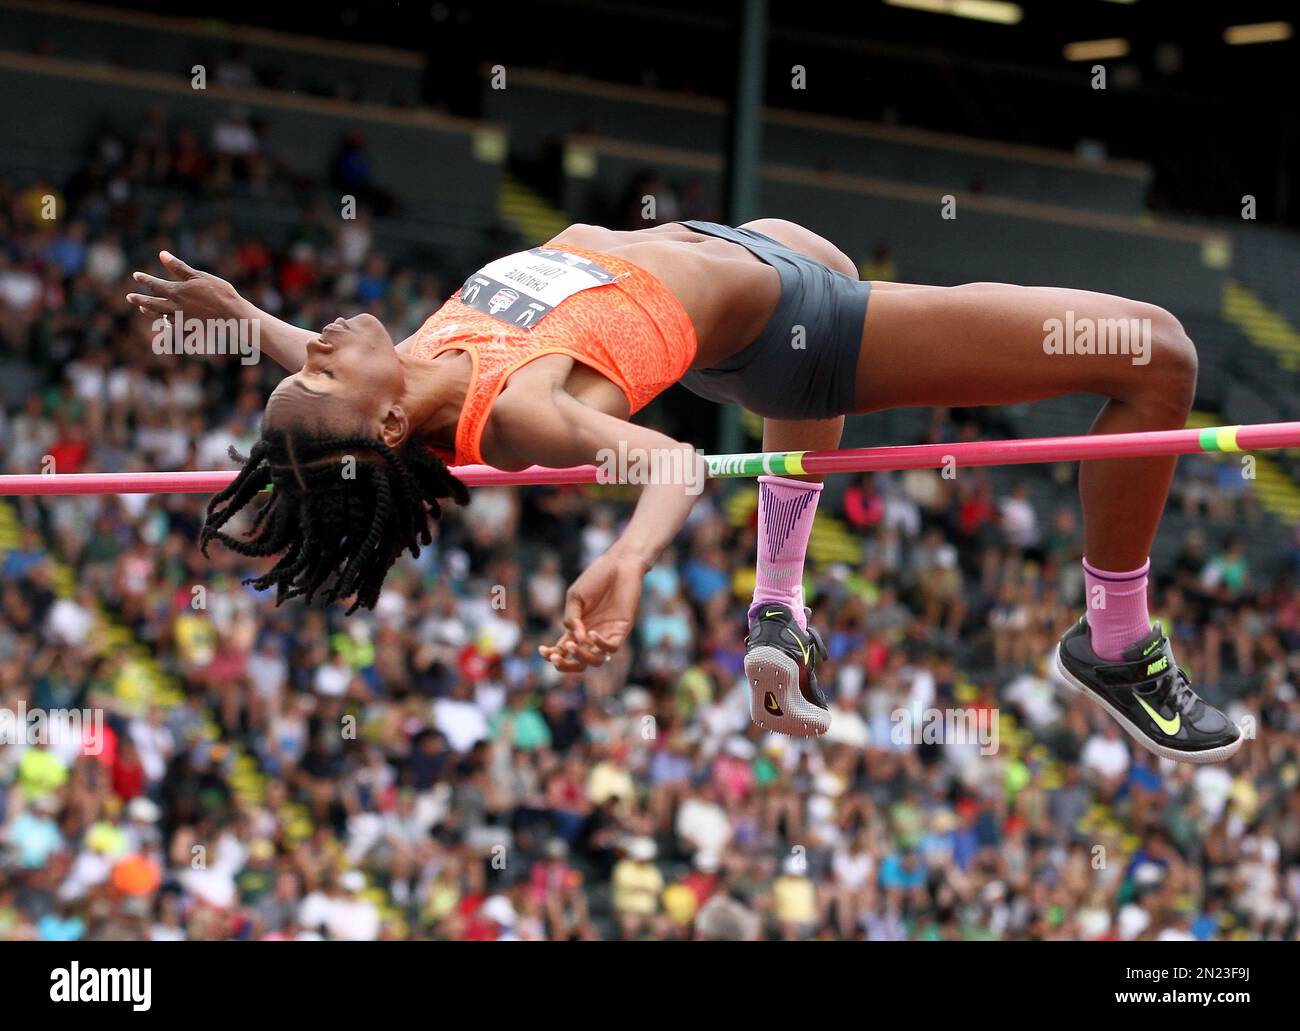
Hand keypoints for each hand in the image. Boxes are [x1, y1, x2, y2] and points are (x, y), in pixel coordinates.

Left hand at [126, 251, 240, 321]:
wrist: (232, 314)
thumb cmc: (219, 292)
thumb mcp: (199, 276)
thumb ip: (179, 267)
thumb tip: (162, 254)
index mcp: (177, 292)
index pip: (155, 284)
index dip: (144, 279)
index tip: (136, 275)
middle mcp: (175, 307)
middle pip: (152, 303)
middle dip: (140, 299)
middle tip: (129, 297)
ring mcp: (182, 320)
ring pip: (160, 316)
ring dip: (149, 312)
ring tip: (142, 309)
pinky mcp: (190, 328)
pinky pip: (173, 330)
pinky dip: (165, 330)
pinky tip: (162, 329)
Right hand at [539, 551, 646, 672]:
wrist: (620, 564)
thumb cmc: (596, 578)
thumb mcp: (576, 597)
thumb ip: (571, 618)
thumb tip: (575, 639)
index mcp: (577, 628)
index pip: (563, 649)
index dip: (552, 654)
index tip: (542, 651)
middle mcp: (591, 635)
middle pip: (578, 662)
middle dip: (565, 665)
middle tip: (555, 657)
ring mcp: (606, 634)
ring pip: (595, 660)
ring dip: (582, 656)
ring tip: (572, 644)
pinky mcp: (622, 630)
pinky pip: (612, 648)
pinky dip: (601, 645)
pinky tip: (591, 633)